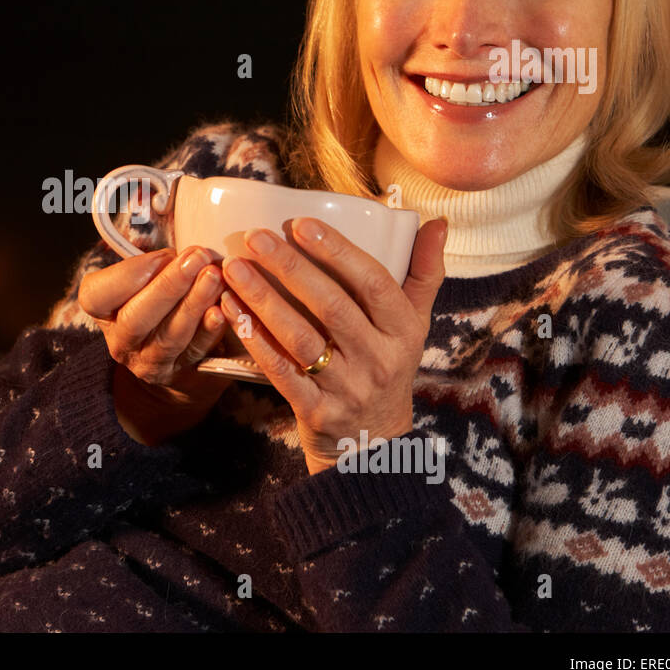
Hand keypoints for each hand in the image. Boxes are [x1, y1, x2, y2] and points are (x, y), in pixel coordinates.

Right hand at [79, 246, 233, 444]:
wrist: (176, 350)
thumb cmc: (161, 297)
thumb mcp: (147, 277)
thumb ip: (158, 264)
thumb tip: (192, 252)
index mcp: (102, 310)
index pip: (97, 295)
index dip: (130, 273)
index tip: (165, 254)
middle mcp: (119, 340)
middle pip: (136, 317)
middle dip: (169, 285)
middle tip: (199, 258)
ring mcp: (146, 362)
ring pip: (168, 336)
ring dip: (193, 304)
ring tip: (215, 278)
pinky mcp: (177, 374)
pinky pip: (194, 353)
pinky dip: (208, 332)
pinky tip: (221, 312)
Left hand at [216, 217, 447, 474]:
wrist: (375, 446)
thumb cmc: (389, 368)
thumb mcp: (414, 325)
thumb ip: (424, 274)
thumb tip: (437, 223)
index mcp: (404, 331)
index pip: (374, 283)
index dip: (338, 251)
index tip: (301, 224)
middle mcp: (378, 359)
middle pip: (332, 307)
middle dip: (291, 268)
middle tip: (256, 237)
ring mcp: (346, 388)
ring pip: (301, 338)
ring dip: (264, 301)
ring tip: (234, 268)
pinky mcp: (315, 411)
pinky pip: (280, 371)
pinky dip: (253, 339)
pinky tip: (231, 310)